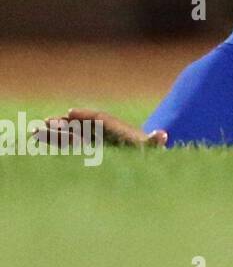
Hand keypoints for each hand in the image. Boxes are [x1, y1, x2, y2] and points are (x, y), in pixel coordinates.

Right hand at [35, 108, 167, 147]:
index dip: (85, 115)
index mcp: (116, 128)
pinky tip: (37, 139)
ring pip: (70, 132)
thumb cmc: (146, 151)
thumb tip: (163, 134)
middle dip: (64, 122)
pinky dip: (54, 140)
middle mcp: (102, 130)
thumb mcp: (151, 148)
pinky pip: (67, 142)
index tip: (70, 112)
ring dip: (54, 131)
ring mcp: (92, 138)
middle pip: (81, 123)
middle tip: (46, 122)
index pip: (99, 118)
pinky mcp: (86, 146)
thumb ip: (155, 141)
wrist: (142, 154)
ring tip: (35, 130)